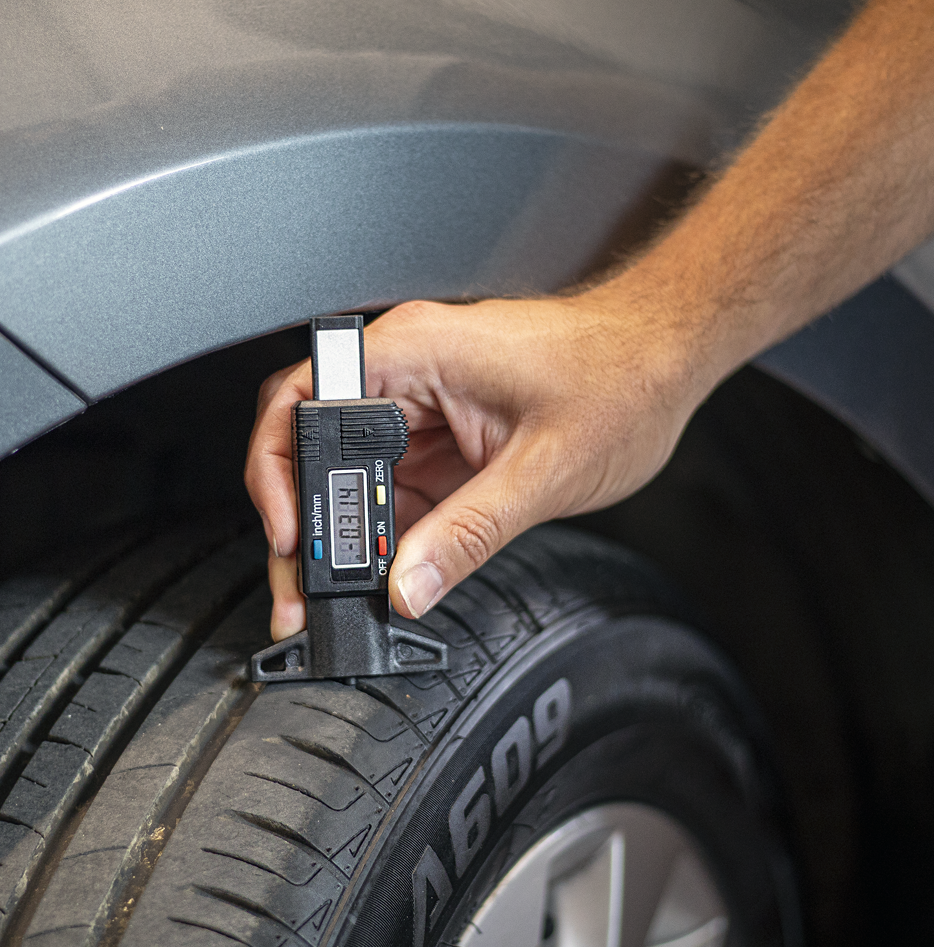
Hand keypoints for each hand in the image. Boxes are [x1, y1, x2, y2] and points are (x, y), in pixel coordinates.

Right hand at [244, 287, 717, 640]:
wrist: (668, 357)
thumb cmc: (622, 377)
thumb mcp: (543, 471)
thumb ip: (467, 535)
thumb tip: (406, 586)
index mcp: (414, 353)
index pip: (301, 401)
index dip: (278, 472)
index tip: (292, 535)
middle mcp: (406, 371)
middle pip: (313, 444)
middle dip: (304, 520)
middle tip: (304, 588)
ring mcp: (421, 403)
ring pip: (348, 473)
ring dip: (343, 533)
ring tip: (339, 593)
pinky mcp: (441, 434)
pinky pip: (391, 485)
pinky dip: (384, 531)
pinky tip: (388, 568)